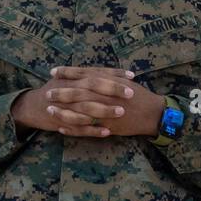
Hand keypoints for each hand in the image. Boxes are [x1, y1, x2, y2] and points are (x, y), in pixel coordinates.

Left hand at [45, 66, 166, 137]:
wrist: (153, 113)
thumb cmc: (139, 95)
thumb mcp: (122, 81)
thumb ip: (105, 76)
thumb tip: (89, 72)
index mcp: (108, 81)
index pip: (83, 74)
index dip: (67, 72)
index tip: (53, 71)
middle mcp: (105, 95)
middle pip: (78, 92)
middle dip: (61, 92)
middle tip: (47, 93)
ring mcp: (105, 112)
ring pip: (79, 112)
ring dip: (63, 111)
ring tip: (49, 110)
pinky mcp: (106, 127)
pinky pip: (86, 129)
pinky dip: (73, 129)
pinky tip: (61, 128)